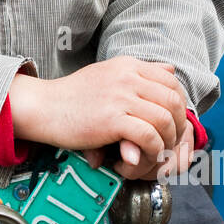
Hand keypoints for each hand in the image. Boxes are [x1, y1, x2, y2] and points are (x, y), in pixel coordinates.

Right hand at [9, 56, 187, 179]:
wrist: (44, 106)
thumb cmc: (73, 95)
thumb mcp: (109, 74)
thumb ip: (139, 72)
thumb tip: (170, 69)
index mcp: (128, 65)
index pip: (172, 81)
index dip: (179, 105)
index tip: (173, 123)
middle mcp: (127, 77)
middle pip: (174, 101)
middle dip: (178, 125)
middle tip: (169, 142)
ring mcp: (120, 97)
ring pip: (165, 120)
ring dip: (167, 141)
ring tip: (156, 152)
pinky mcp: (111, 120)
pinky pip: (148, 136)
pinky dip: (152, 151)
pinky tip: (143, 157)